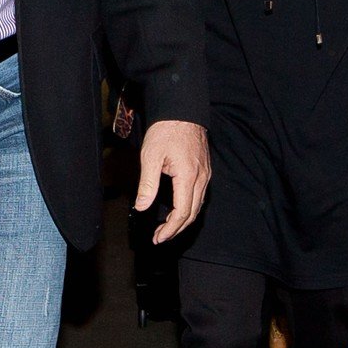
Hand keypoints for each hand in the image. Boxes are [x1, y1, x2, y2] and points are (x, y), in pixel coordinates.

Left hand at [135, 120, 210, 243]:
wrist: (182, 110)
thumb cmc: (166, 130)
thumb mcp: (151, 156)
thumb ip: (148, 184)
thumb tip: (141, 207)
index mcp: (188, 177)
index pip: (182, 213)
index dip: (170, 229)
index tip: (158, 237)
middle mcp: (201, 178)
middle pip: (192, 213)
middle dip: (176, 229)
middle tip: (160, 237)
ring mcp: (205, 173)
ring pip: (198, 205)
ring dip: (183, 219)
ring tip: (167, 227)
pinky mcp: (205, 169)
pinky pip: (200, 195)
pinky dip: (189, 207)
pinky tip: (178, 208)